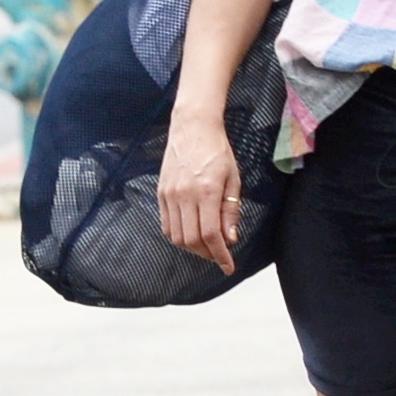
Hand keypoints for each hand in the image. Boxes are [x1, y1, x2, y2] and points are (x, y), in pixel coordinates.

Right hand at [158, 113, 242, 272]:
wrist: (192, 128)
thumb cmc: (217, 151)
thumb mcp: (233, 179)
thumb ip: (231, 211)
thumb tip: (230, 239)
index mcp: (206, 191)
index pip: (210, 235)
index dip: (220, 255)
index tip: (228, 266)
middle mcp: (184, 195)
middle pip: (191, 240)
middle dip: (207, 254)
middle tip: (220, 255)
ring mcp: (169, 194)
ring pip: (177, 236)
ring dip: (193, 247)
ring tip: (207, 245)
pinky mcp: (161, 193)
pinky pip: (166, 224)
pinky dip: (179, 236)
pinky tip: (192, 233)